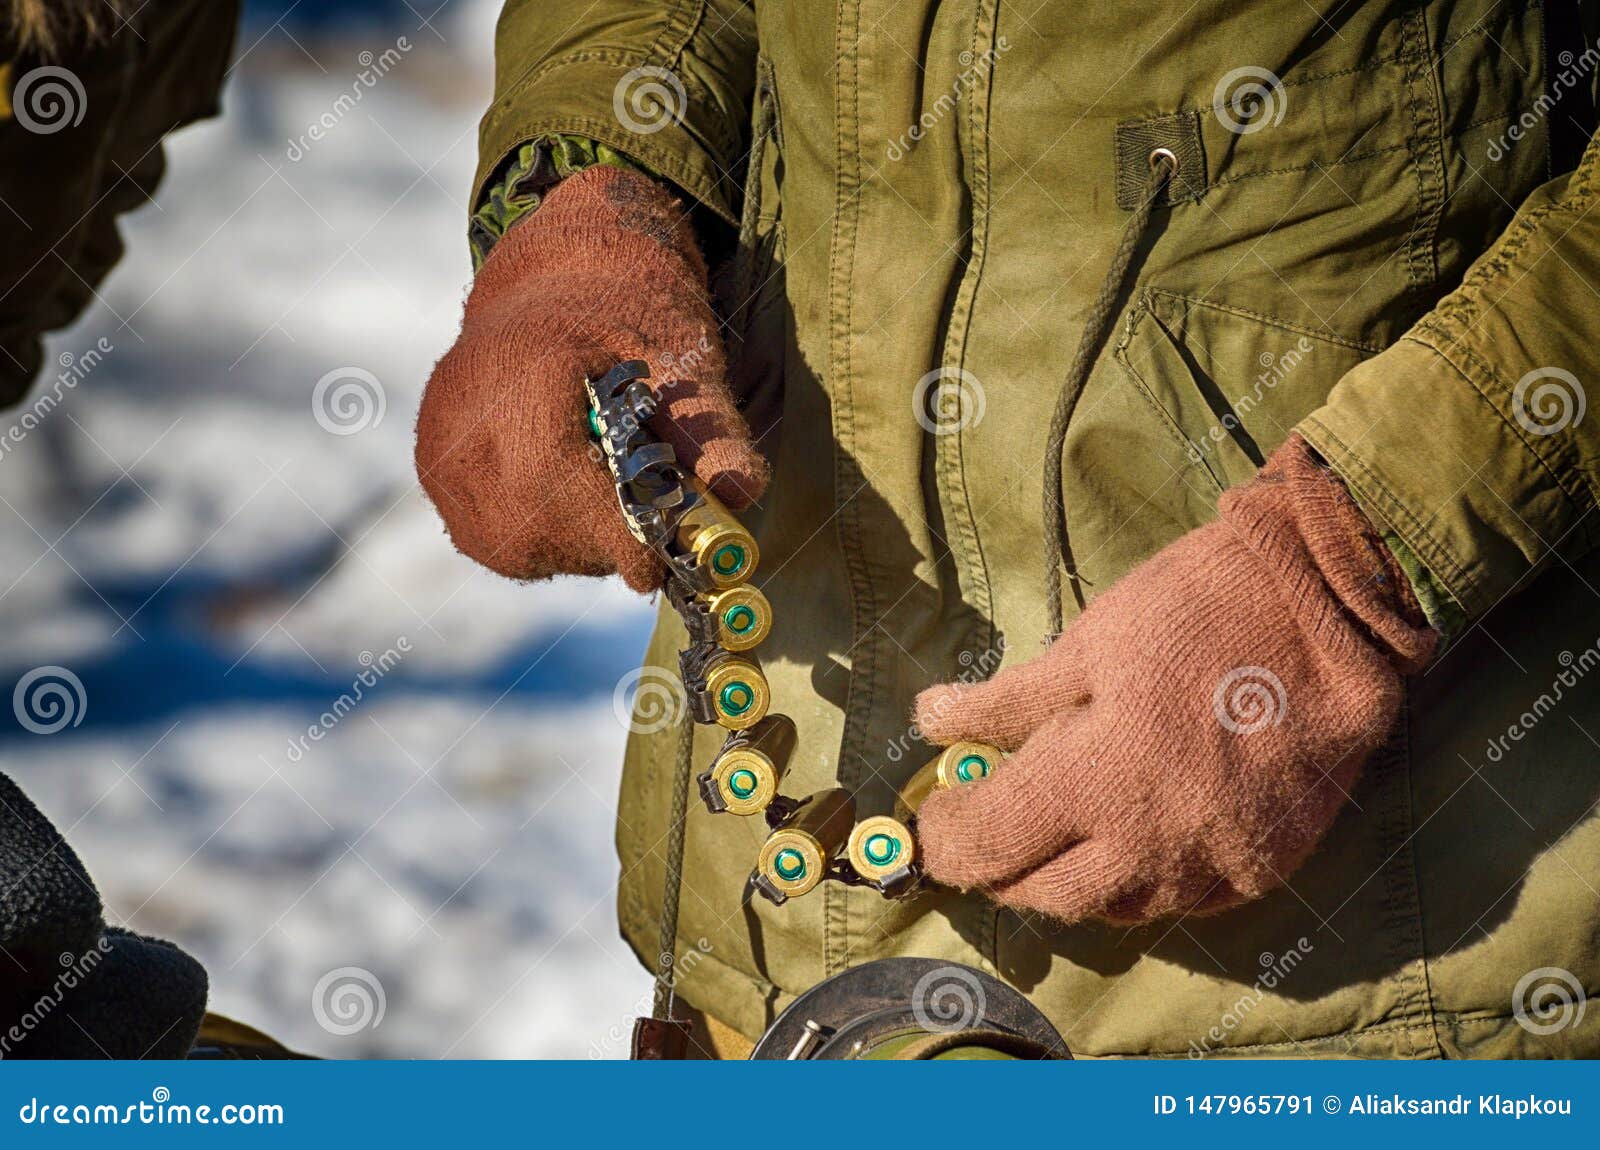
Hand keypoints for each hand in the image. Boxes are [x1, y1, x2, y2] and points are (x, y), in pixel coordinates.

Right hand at [415, 166, 767, 590]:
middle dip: (599, 548)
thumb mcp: (683, 357)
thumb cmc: (631, 311)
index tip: (654, 566)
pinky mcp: (433, 466)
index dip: (612, 539)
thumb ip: (711, 429)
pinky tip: (570, 499)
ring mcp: (441, 442)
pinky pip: (486, 538)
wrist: (561, 276)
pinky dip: (536, 540)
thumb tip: (743, 494)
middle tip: (643, 533)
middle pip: (532, 529)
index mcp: (527, 371)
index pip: (558, 487)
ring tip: (607, 503)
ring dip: (569, 549)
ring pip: (508, 547)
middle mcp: (466, 410)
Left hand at [914, 435, 1435, 923]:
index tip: (931, 821)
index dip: (945, 838)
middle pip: (1041, 894)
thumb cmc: (1197, 610)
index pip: (987, 845)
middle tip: (984, 825)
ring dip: (1067, 880)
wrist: (1335, 614)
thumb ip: (1003, 703)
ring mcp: (1211, 866)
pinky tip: (1130, 837)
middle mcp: (1150, 846)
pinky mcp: (1262, 869)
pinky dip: (1138, 881)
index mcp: (1094, 783)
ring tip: (1054, 830)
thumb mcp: (1085, 646)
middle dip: (998, 867)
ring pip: (1110, 909)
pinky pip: (1179, 904)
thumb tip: (930, 721)